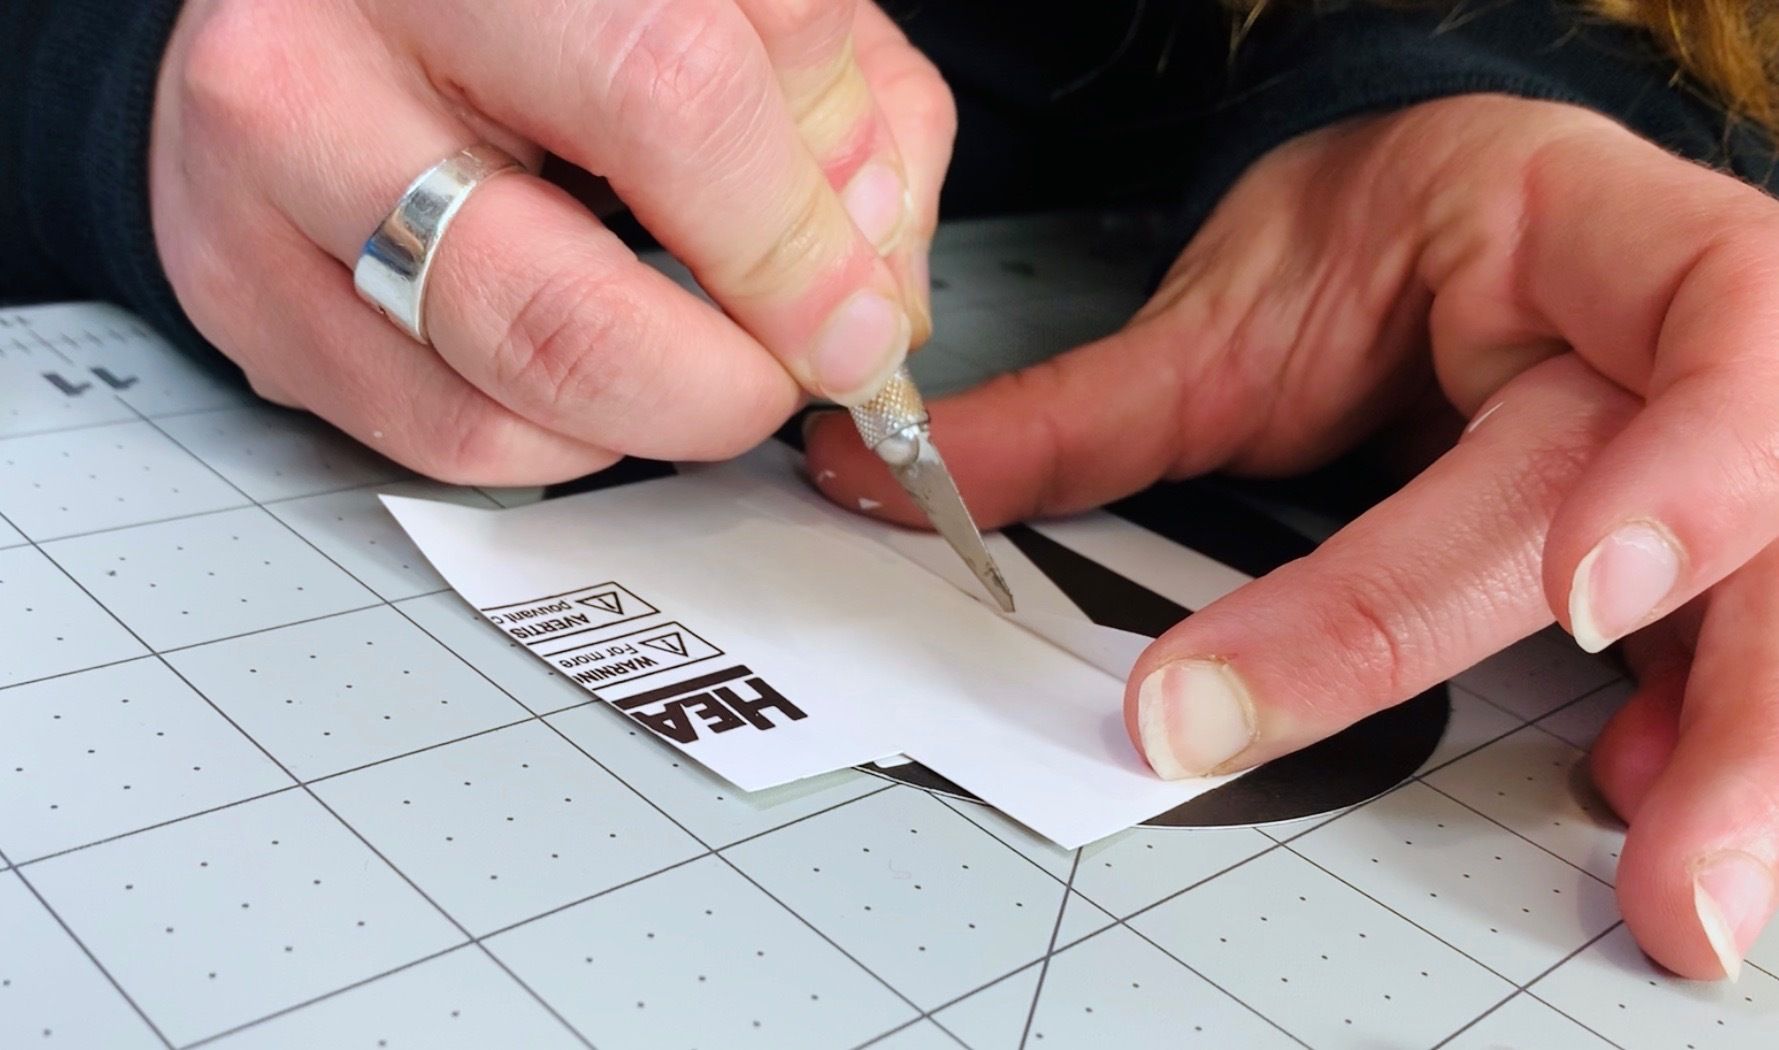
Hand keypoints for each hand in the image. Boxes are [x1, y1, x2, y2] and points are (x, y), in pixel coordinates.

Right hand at [150, 0, 953, 482]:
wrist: (321, 2)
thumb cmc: (536, 5)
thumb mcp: (724, 3)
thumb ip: (835, 115)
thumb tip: (873, 290)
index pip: (681, 90)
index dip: (804, 239)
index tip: (860, 315)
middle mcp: (338, 41)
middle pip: (575, 283)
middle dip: (738, 365)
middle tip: (798, 368)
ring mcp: (270, 171)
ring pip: (512, 378)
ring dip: (665, 411)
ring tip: (704, 364)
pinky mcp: (241, 290)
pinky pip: (447, 435)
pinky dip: (567, 442)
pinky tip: (594, 378)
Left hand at [805, 95, 1778, 978]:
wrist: (1462, 209)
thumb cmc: (1379, 236)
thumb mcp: (1233, 299)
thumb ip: (1086, 413)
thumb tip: (891, 479)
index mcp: (1576, 232)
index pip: (1683, 328)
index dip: (1672, 461)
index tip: (1576, 593)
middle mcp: (1681, 334)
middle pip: (1754, 506)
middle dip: (1732, 696)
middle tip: (1670, 873)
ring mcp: (1719, 441)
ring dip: (1743, 751)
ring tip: (1680, 899)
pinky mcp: (1706, 529)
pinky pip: (1738, 634)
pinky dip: (1700, 732)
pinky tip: (1642, 805)